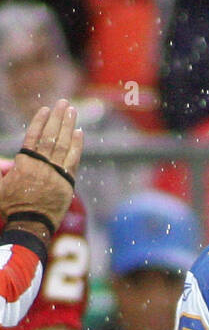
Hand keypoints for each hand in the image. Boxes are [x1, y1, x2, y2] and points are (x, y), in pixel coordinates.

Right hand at [1, 100, 82, 231]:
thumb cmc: (10, 208)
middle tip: (63, 103)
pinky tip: (80, 133)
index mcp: (24, 162)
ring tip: (72, 111)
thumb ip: (2, 170)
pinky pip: (73, 160)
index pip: (33, 135)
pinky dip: (77, 145)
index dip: (39, 121)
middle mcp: (40, 164)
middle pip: (50, 135)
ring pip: (63, 144)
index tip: (45, 109)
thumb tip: (7, 162)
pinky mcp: (67, 183)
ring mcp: (55, 173)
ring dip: (68, 126)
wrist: (29, 226)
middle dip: (57, 117)